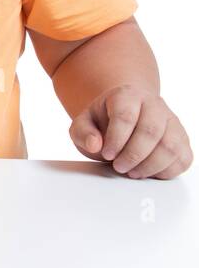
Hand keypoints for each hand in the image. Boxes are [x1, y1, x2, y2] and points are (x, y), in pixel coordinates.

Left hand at [69, 85, 191, 178]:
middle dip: (133, 155)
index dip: (116, 139)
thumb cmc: (104, 120)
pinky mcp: (183, 140)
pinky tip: (147, 171)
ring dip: (150, 166)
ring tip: (132, 172)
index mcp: (127, 95)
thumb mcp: (84, 123)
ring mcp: (172, 122)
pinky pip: (182, 159)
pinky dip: (165, 171)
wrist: (125, 115)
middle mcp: (154, 105)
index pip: (126, 116)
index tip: (107, 154)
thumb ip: (83, 132)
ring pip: (170, 146)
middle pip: (151, 131)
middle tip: (119, 167)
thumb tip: (95, 145)